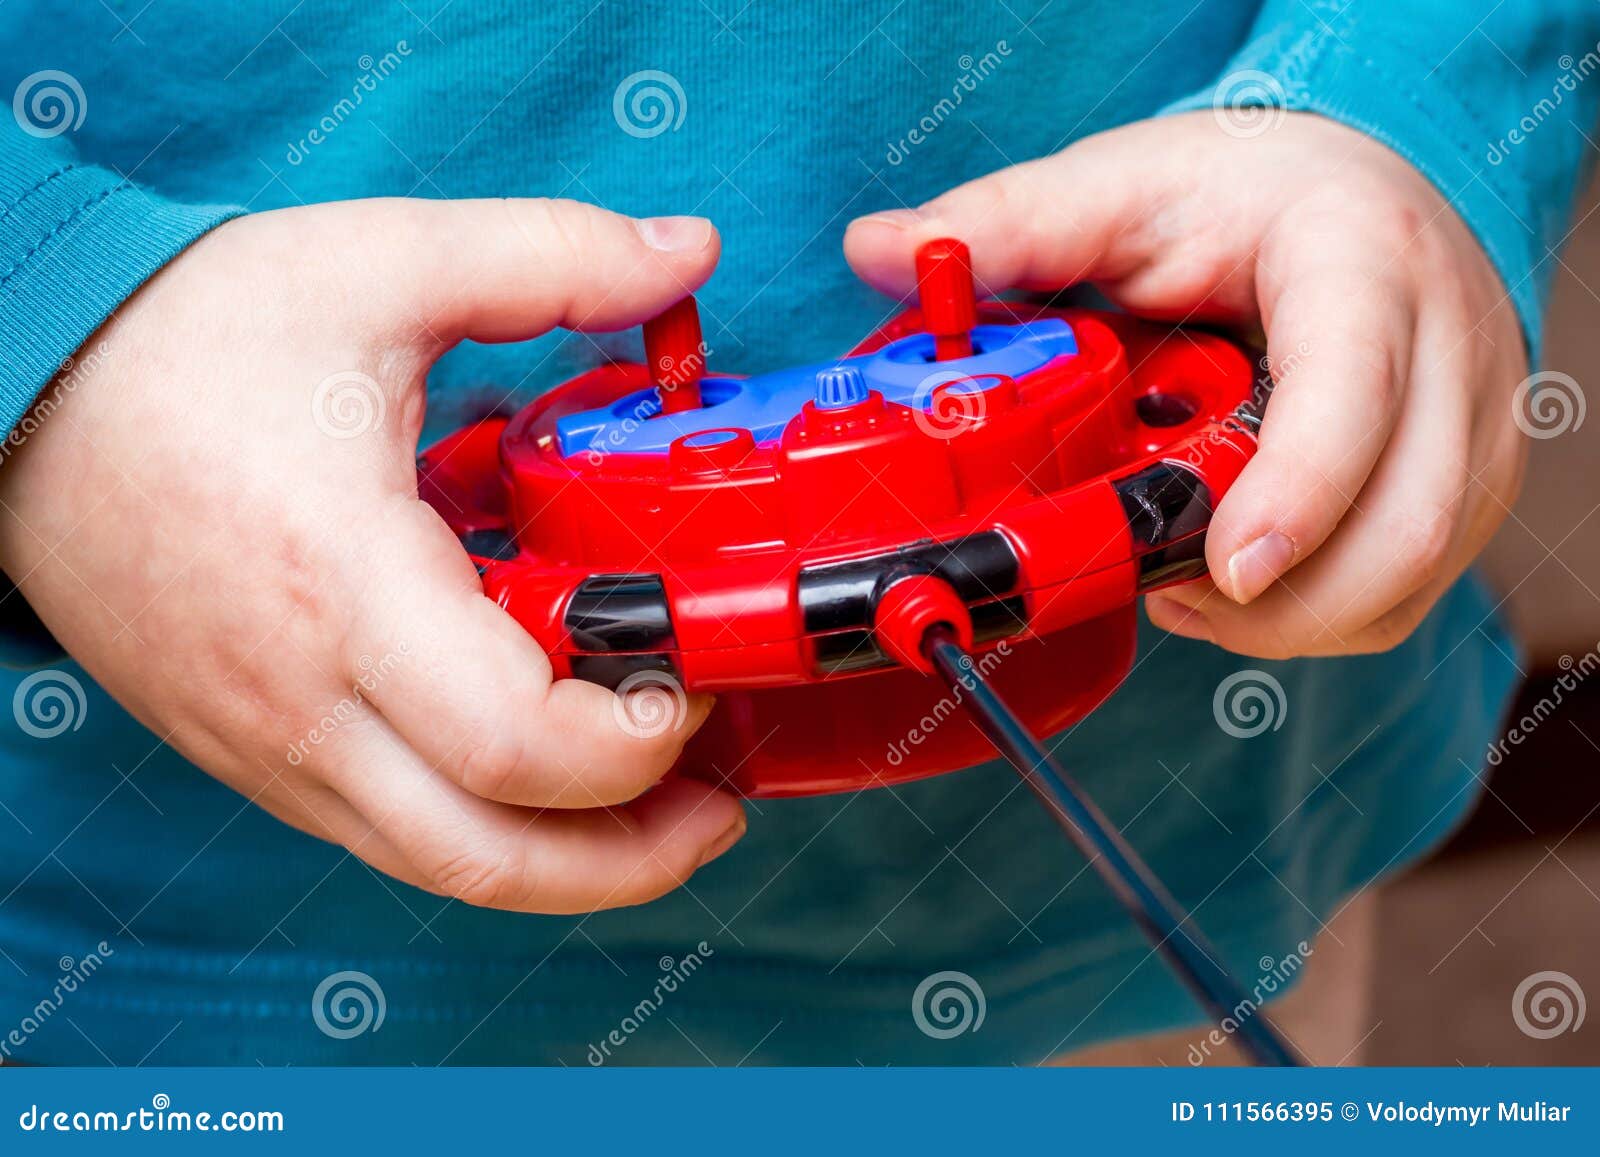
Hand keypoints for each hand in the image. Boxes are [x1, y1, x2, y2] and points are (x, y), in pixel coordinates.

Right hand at [0, 198, 745, 911]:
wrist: (16, 392)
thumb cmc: (185, 338)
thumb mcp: (379, 264)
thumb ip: (552, 255)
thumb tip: (689, 251)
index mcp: (346, 584)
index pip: (517, 743)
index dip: (641, 737)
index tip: (697, 669)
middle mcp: (305, 700)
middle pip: (492, 858)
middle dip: (632, 856)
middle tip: (715, 805)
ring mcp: (270, 745)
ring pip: (441, 868)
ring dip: (569, 864)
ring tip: (653, 812)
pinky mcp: (253, 750)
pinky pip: (389, 832)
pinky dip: (488, 828)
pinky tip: (540, 773)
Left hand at [845, 112, 1528, 657]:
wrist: (1349, 191)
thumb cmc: (1239, 194)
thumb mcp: (1122, 189)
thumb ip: (1011, 226)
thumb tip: (878, 250)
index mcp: (1360, 259)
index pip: (1355, 393)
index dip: (1297, 494)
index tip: (1225, 568)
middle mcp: (1447, 345)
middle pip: (1406, 523)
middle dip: (1280, 599)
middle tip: (1170, 584)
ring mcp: (1472, 422)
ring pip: (1405, 578)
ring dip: (1287, 616)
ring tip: (1192, 570)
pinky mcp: (1468, 479)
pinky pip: (1402, 590)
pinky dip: (1314, 613)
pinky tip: (1237, 569)